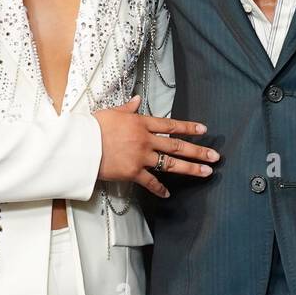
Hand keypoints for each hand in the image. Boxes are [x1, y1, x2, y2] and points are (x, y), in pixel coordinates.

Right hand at [93, 95, 218, 198]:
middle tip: (214, 156)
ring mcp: (141, 157)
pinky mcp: (132, 173)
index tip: (203, 130)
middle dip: (198, 151)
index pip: (170, 125)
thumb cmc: (93, 127)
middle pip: (177, 146)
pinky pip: (150, 182)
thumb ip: (128, 109)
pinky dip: (159, 189)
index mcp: (141, 123)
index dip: (188, 127)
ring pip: (171, 164)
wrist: (80, 145)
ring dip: (190, 169)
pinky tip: (168, 194)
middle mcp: (145, 140)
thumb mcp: (112, 113)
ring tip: (205, 172)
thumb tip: (137, 100)